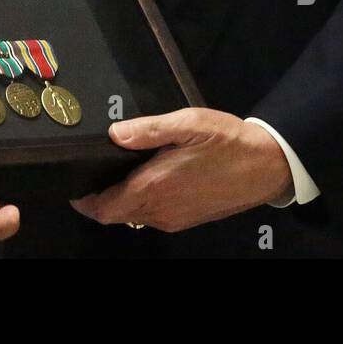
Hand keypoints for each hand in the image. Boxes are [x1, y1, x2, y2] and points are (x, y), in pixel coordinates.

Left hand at [70, 108, 293, 232]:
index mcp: (154, 187)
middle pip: (117, 215)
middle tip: (94, 173)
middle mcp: (161, 211)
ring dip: (122, 201)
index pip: (105, 209)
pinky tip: (148, 180)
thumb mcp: (188, 123)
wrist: (268, 166)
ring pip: (135, 217)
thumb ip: (148, 129)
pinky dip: (142, 203)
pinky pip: (154, 216)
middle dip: (101, 200)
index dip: (85, 201)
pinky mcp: (188, 220)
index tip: (75, 186)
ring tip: (120, 173)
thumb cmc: (227, 141)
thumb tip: (115, 134)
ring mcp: (175, 219)